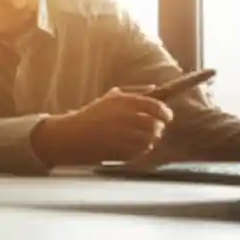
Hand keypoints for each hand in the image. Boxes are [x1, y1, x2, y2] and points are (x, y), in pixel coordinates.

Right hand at [31, 88, 172, 165]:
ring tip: (137, 137)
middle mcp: (127, 118)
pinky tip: (129, 146)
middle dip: (157, 128)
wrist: (73, 136)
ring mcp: (126, 136)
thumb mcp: (110, 97)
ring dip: (149, 140)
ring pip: (152, 139)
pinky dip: (141, 150)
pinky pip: (143, 151)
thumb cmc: (92, 115)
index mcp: (125, 102)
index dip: (165, 112)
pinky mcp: (124, 151)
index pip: (156, 106)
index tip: (167, 116)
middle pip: (157, 125)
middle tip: (152, 129)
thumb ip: (134, 91)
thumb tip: (154, 88)